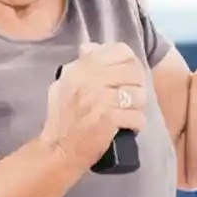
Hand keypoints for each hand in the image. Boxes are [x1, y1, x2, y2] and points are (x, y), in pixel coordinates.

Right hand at [40, 42, 147, 172]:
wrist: (58, 149)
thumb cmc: (63, 118)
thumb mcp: (63, 84)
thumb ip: (79, 65)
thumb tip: (91, 47)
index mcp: (80, 68)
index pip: (120, 51)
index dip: (131, 63)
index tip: (128, 76)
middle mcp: (89, 79)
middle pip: (134, 72)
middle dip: (137, 86)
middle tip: (131, 98)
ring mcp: (99, 98)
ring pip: (139, 94)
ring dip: (138, 106)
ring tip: (129, 113)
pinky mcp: (108, 119)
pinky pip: (137, 116)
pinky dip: (136, 124)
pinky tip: (128, 126)